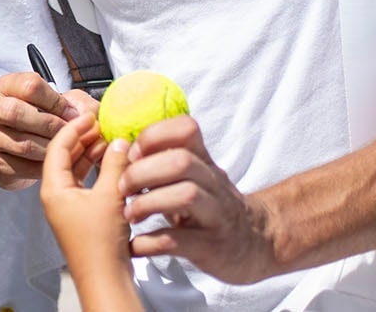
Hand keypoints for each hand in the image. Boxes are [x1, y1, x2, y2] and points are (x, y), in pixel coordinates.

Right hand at [0, 72, 97, 189]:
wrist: (21, 149)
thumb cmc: (43, 119)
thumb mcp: (61, 103)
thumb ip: (79, 104)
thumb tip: (89, 118)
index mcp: (7, 86)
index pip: (29, 86)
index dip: (55, 101)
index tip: (71, 113)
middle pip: (16, 113)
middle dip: (50, 125)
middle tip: (68, 133)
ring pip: (22, 143)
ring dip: (50, 148)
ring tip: (65, 149)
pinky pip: (22, 166)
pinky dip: (43, 166)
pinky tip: (54, 163)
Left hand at [43, 114, 141, 311]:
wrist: (105, 279)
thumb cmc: (101, 242)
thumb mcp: (110, 196)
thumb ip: (114, 163)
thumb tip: (120, 140)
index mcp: (53, 189)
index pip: (57, 146)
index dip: (74, 127)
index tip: (90, 114)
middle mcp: (56, 196)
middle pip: (65, 156)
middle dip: (84, 138)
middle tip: (103, 123)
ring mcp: (68, 206)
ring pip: (77, 170)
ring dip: (92, 153)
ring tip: (110, 138)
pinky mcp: (82, 215)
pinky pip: (86, 183)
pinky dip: (98, 169)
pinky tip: (113, 161)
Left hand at [121, 115, 274, 283]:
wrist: (254, 243)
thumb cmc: (209, 206)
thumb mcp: (195, 177)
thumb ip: (165, 160)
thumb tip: (120, 145)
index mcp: (205, 161)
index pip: (186, 129)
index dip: (154, 136)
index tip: (131, 154)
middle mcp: (214, 183)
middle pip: (180, 161)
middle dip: (142, 172)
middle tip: (122, 188)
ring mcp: (216, 214)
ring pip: (185, 195)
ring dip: (147, 203)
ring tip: (129, 215)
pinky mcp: (212, 247)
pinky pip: (179, 241)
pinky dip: (151, 243)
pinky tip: (135, 245)